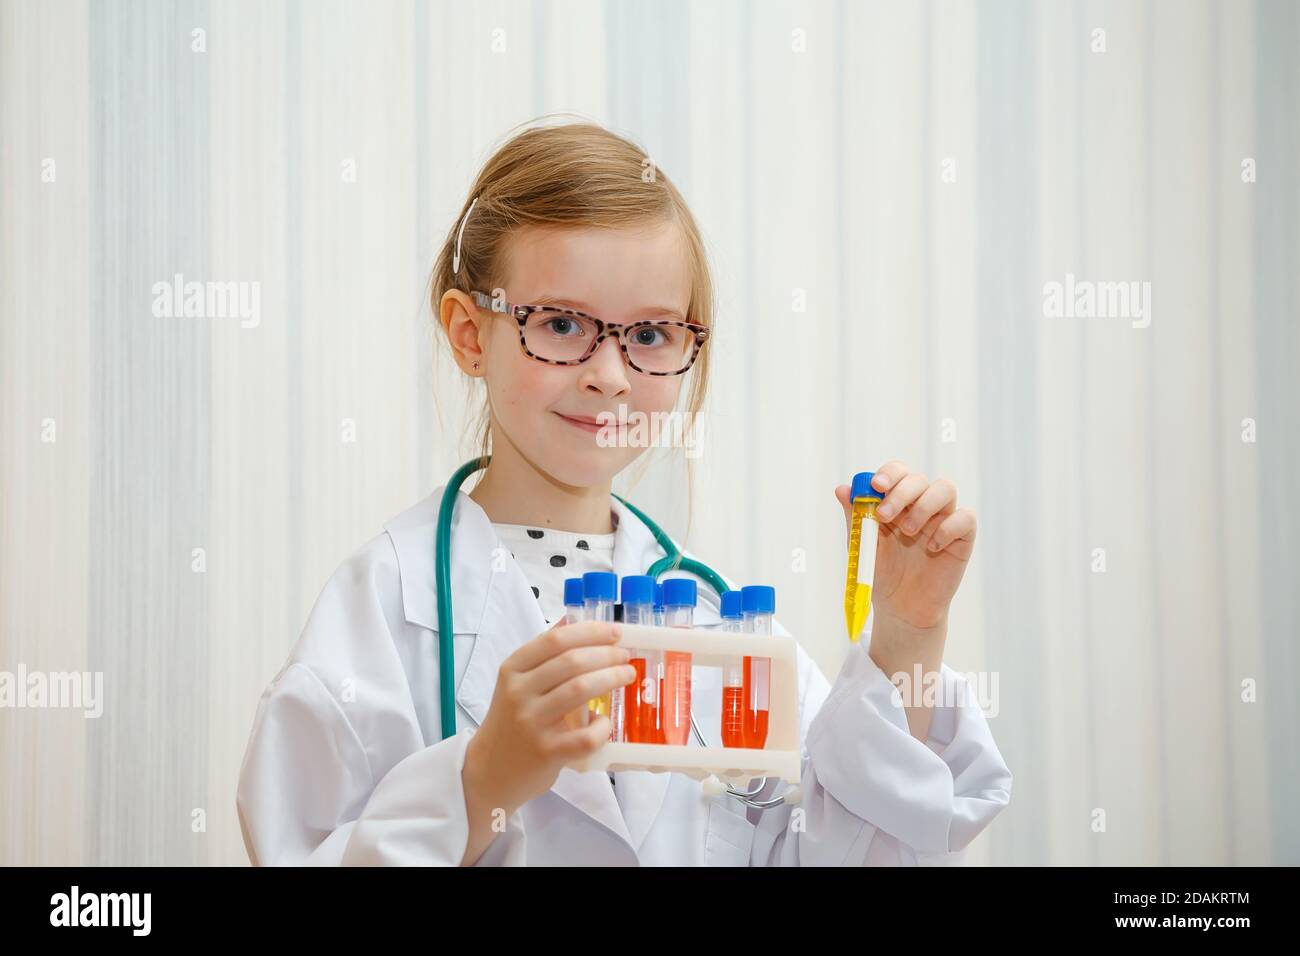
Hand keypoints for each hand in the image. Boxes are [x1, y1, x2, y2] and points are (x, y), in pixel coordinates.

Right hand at [462, 621, 632, 817]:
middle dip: (607, 655)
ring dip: (611, 678)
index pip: (555, 640)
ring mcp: (531, 723)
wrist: (489, 771)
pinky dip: (602, 727)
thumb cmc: (510, 722)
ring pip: (580, 690)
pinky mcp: (546, 752)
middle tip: (624, 656)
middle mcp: (519, 692)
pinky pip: (585, 736)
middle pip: (572, 662)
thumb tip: (572, 619)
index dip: (590, 632)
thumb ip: (543, 653)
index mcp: (513, 669)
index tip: (614, 632)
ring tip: (626, 675)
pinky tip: (605, 722)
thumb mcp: (517, 682)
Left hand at [835, 462, 975, 632]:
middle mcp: (921, 505)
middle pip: (919, 479)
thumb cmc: (882, 572)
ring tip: (908, 531)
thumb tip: (841, 489)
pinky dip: (948, 528)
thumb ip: (855, 517)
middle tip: (884, 515)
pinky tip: (932, 547)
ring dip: (924, 505)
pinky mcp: (961, 537)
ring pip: (946, 488)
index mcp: (897, 502)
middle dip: (901, 492)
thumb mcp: (863, 545)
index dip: (889, 473)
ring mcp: (943, 519)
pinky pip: (966, 518)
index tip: (876, 486)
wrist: (901, 607)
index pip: (898, 473)